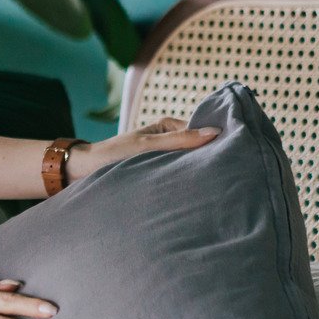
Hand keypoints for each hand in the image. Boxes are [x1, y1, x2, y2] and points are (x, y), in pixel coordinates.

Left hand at [67, 117, 219, 181]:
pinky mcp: (158, 174)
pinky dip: (184, 182)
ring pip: (188, 165)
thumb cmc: (113, 154)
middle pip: (197, 150)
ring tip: (214, 184)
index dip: (214, 142)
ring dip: (196, 173)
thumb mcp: (149, 145)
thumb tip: (215, 132)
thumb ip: (180, 140)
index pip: (200, 132)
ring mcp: (164, 158)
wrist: (85, 171)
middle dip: (208, 159)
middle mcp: (169, 141)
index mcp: (168, 127)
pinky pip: (177, 177)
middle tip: (228, 172)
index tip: (233, 152)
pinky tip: (194, 192)